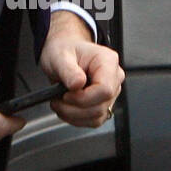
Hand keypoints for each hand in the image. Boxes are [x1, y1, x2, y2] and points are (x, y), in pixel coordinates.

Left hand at [38, 10, 123, 126]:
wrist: (63, 54)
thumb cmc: (64, 50)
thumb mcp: (59, 56)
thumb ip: (68, 70)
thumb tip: (77, 84)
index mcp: (107, 61)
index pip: (105, 89)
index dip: (84, 97)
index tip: (65, 95)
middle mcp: (113, 78)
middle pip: (101, 106)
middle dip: (75, 108)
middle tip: (56, 101)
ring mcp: (110, 93)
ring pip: (98, 116)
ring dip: (74, 115)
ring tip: (59, 104)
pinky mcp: (103, 104)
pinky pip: (94, 120)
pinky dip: (77, 119)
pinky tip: (66, 109)